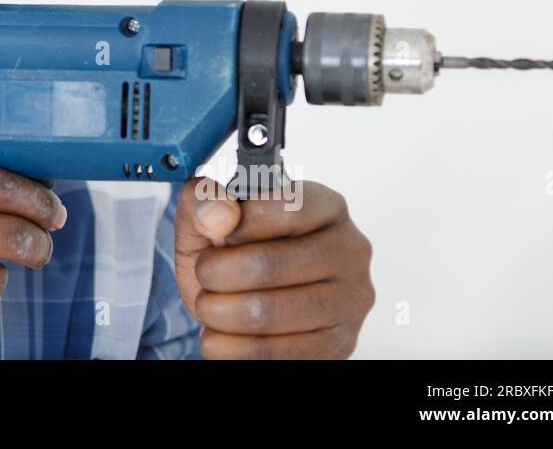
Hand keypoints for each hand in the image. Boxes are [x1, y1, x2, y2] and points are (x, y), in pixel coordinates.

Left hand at [173, 175, 374, 357]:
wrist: (250, 301)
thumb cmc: (235, 249)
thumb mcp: (211, 216)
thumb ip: (204, 198)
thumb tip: (217, 213)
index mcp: (326, 206)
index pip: (285, 209)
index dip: (235, 225)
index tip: (212, 235)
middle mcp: (349, 251)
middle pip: (269, 264)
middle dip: (215, 272)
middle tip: (203, 274)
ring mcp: (349, 302)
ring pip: (266, 312)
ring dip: (218, 312)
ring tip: (208, 305)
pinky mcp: (338, 345)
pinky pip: (273, 352)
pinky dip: (230, 347)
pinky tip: (218, 337)